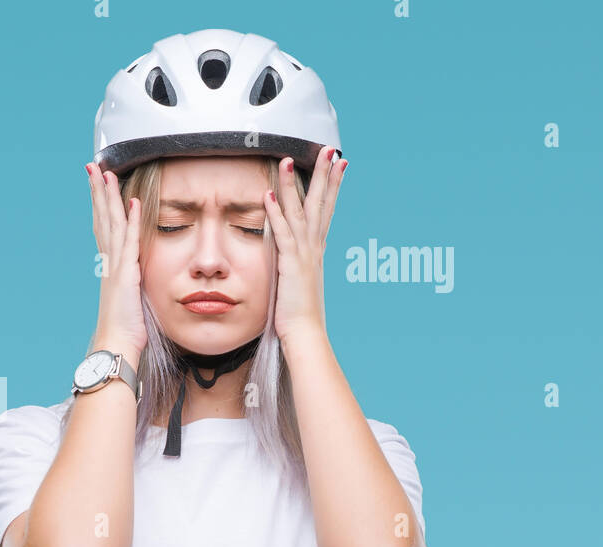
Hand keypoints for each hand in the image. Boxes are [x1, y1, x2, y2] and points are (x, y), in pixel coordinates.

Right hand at [86, 163, 146, 357]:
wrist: (116, 345)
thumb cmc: (124, 330)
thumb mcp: (129, 300)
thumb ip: (131, 283)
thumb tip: (135, 278)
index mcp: (110, 267)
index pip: (103, 227)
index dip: (100, 205)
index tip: (98, 184)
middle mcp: (109, 262)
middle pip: (102, 218)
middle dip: (97, 191)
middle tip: (92, 167)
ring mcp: (116, 266)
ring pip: (111, 224)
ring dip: (108, 198)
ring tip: (106, 173)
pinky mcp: (126, 274)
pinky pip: (129, 242)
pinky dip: (130, 221)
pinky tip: (132, 202)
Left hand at [264, 145, 345, 346]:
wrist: (306, 334)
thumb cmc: (301, 315)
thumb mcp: (301, 283)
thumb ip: (300, 267)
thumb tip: (297, 261)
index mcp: (317, 250)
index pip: (326, 210)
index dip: (333, 186)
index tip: (340, 163)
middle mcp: (314, 247)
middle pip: (320, 203)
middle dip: (325, 174)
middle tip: (331, 148)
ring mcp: (304, 254)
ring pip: (299, 211)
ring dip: (293, 184)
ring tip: (288, 158)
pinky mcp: (290, 264)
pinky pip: (282, 233)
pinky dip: (276, 213)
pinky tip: (269, 195)